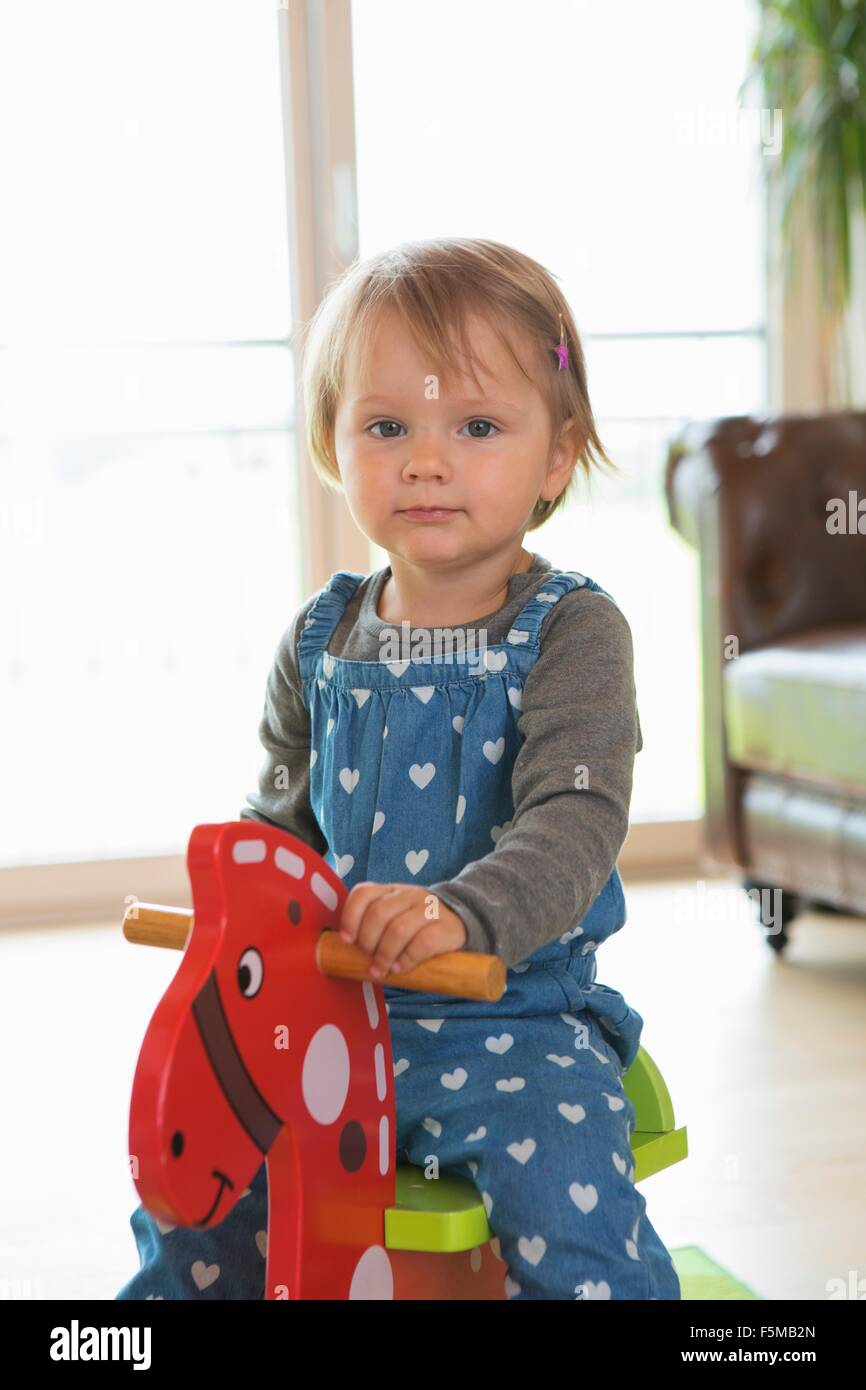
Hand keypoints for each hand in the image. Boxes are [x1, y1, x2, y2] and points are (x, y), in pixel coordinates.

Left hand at [337, 881, 467, 978]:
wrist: (460, 921)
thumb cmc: (416, 926)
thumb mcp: (394, 917)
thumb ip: (372, 926)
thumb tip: (344, 953)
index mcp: (390, 890)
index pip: (363, 893)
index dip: (350, 918)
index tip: (347, 940)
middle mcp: (408, 894)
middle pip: (378, 914)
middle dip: (368, 942)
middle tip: (369, 960)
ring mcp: (429, 908)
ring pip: (399, 929)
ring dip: (385, 955)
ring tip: (382, 970)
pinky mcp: (446, 926)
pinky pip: (422, 943)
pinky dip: (407, 960)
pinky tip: (400, 968)